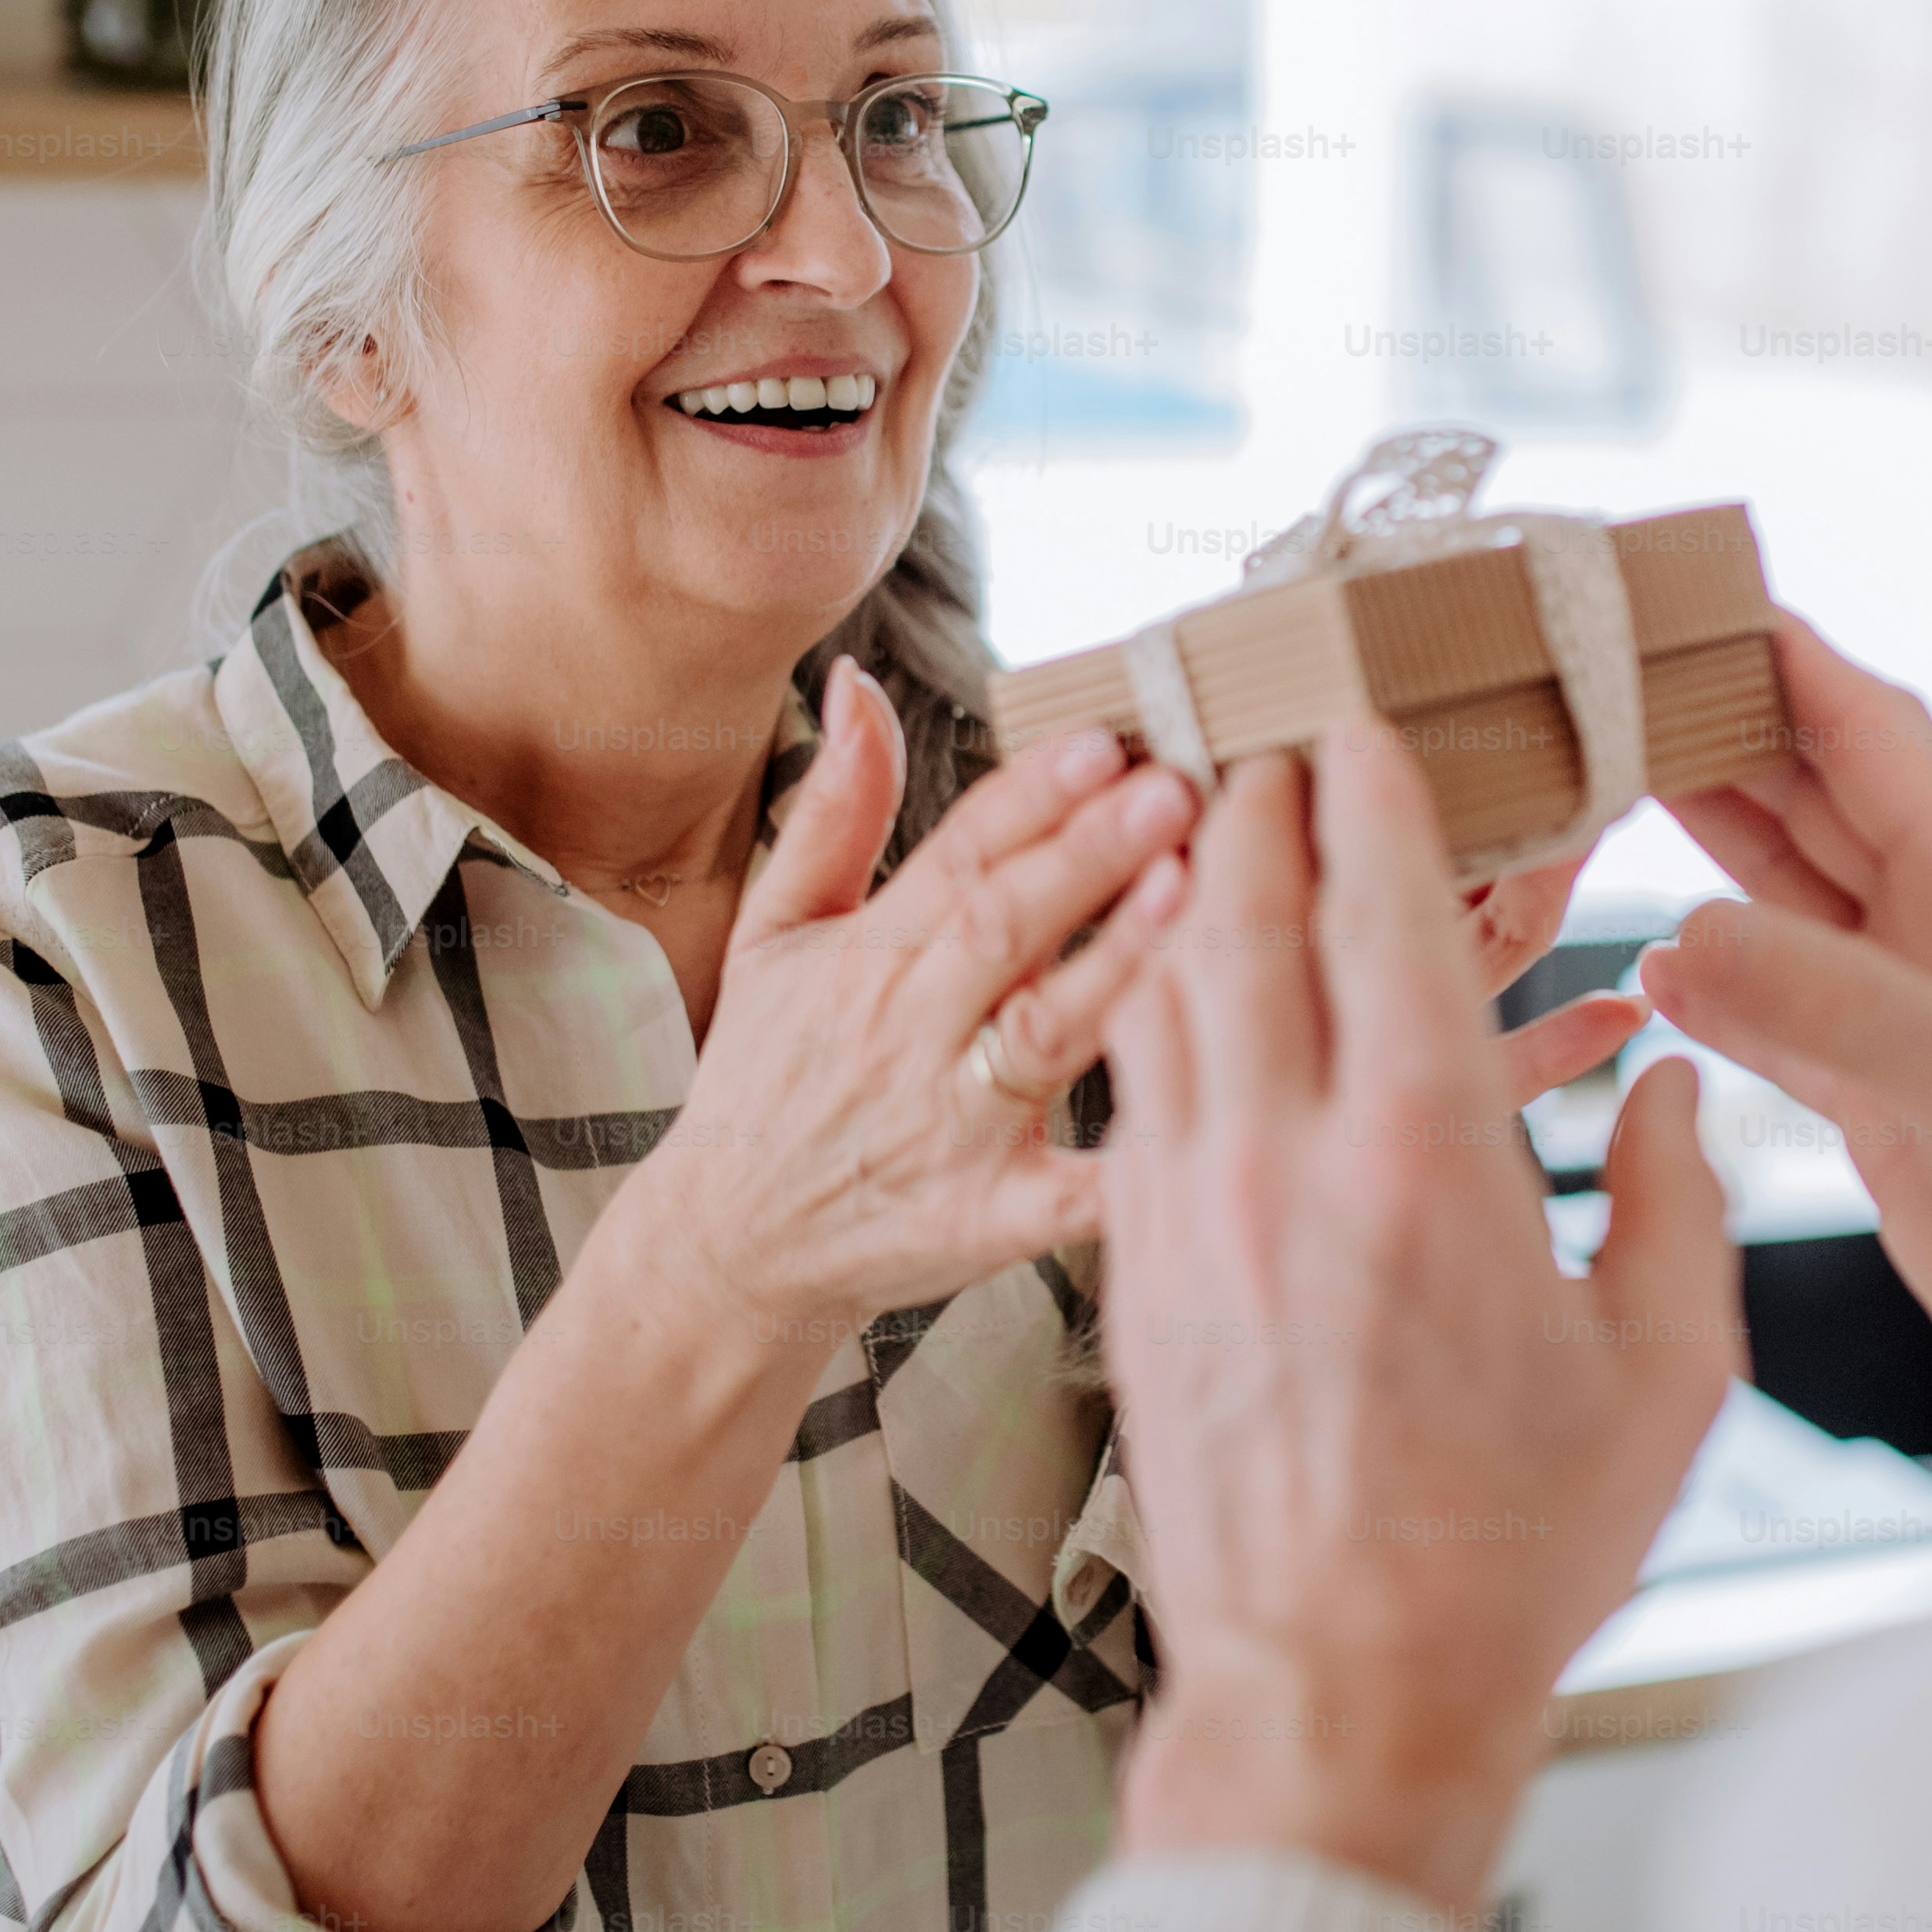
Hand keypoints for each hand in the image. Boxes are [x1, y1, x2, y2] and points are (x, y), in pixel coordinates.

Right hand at [630, 658, 1194, 1340]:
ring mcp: (951, 1128)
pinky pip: (1068, 1196)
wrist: (730, 1248)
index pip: (957, 856)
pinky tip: (1201, 1123)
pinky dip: (1127, 1168)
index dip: (1029, 797)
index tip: (1102, 739)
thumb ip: (833, 813)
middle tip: (1174, 788)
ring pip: (1044, 1034)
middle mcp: (909, 1033)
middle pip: (1006, 928)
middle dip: (1090, 854)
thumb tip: (857, 683)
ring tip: (1191, 889)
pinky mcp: (987, 1219)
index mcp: (869, 957)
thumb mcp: (775, 935)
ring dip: (1118, 961)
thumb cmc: (770, 1077)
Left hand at [1099, 725, 1738, 1914]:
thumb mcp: (1664, 1376)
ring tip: (1209, 809)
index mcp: (1429, 1170)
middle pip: (1247, 915)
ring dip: (1189, 884)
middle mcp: (1288, 1167)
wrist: (1340, 1693)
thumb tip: (1663, 1077)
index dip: (1371, 796)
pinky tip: (1172, 966)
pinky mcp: (1133, 1270)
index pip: (1383, 916)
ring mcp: (1189, 1215)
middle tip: (1271, 722)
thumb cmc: (1515, 1552)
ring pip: (1164, 989)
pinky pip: (1129, 1088)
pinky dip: (1150, 997)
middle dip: (1258, 799)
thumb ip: (1676, 1200)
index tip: (1368, 716)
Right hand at [1639, 616, 1931, 1476]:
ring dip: (1699, 828)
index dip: (1771, 649)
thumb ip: (1839, 1013)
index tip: (1669, 588)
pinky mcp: (1886, 1097)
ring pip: (1786, 884)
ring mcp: (1915, 1011)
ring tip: (1592, 773)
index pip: (1864, 726)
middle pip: (1812, 785)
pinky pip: (1778, 1000)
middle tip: (1587, 671)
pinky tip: (1648, 957)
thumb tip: (1683, 935)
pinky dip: (1711, 972)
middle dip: (1709, 719)